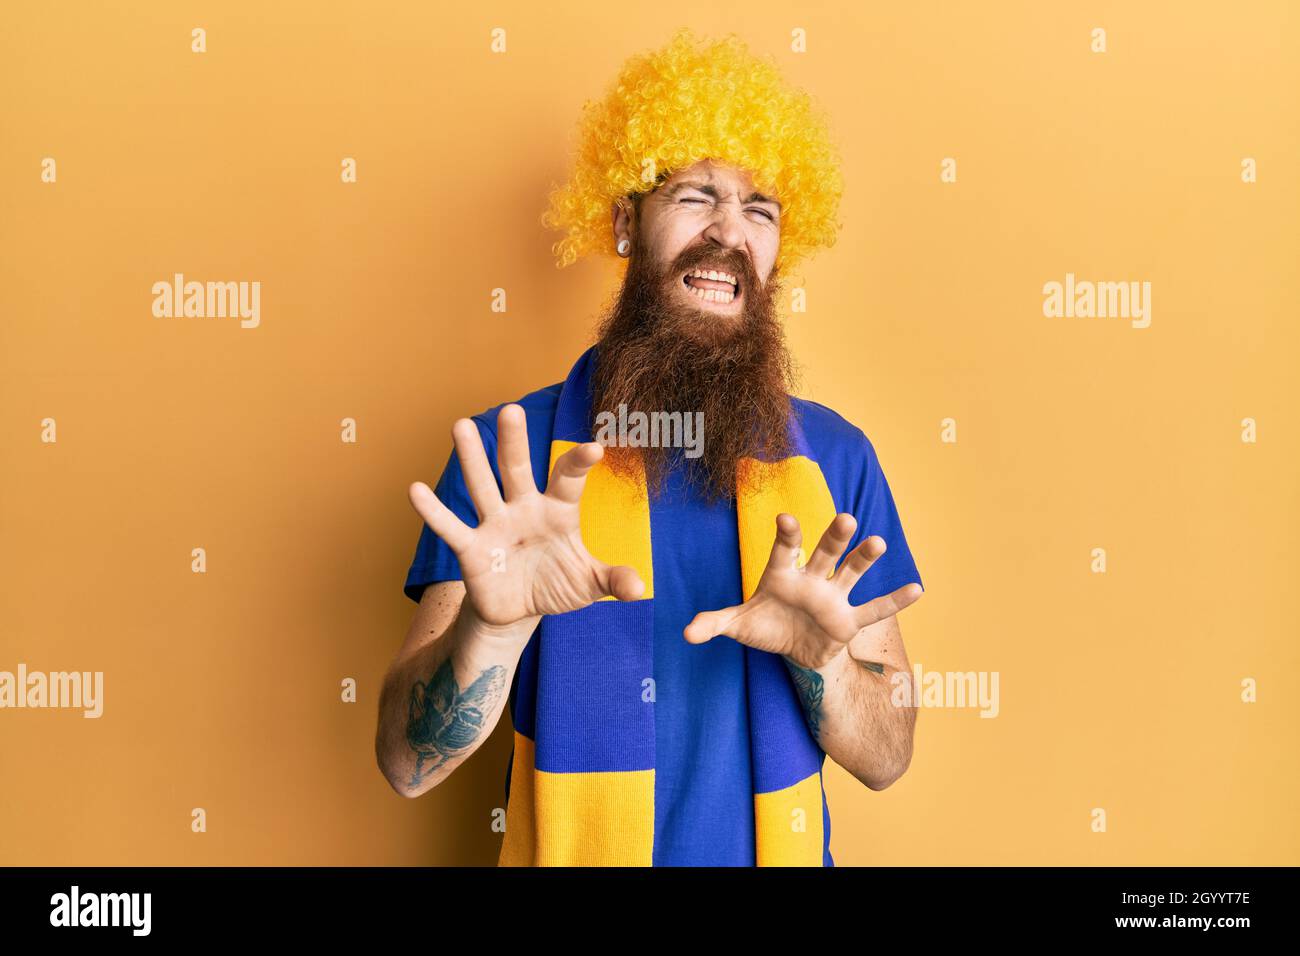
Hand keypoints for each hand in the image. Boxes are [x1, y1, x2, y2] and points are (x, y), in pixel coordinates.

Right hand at [408, 404, 645, 628]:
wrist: (520, 609)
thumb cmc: (556, 584)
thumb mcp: (589, 583)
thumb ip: (613, 579)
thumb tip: (639, 588)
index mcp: (557, 511)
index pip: (569, 480)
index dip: (579, 463)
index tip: (594, 447)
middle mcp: (523, 509)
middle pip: (517, 470)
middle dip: (514, 443)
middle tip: (511, 409)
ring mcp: (495, 525)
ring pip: (482, 486)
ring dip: (471, 459)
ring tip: (460, 425)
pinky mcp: (471, 548)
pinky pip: (450, 527)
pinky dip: (433, 511)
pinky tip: (414, 489)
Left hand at [683, 512, 921, 669]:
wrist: (793, 648)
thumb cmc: (765, 626)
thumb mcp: (738, 625)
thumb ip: (714, 623)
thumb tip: (687, 633)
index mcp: (782, 574)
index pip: (784, 550)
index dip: (787, 535)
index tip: (786, 519)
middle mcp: (811, 579)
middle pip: (824, 553)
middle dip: (834, 538)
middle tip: (846, 517)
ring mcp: (833, 598)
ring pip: (851, 573)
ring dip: (864, 559)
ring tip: (879, 542)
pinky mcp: (848, 621)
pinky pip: (874, 610)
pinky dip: (894, 601)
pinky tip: (917, 589)